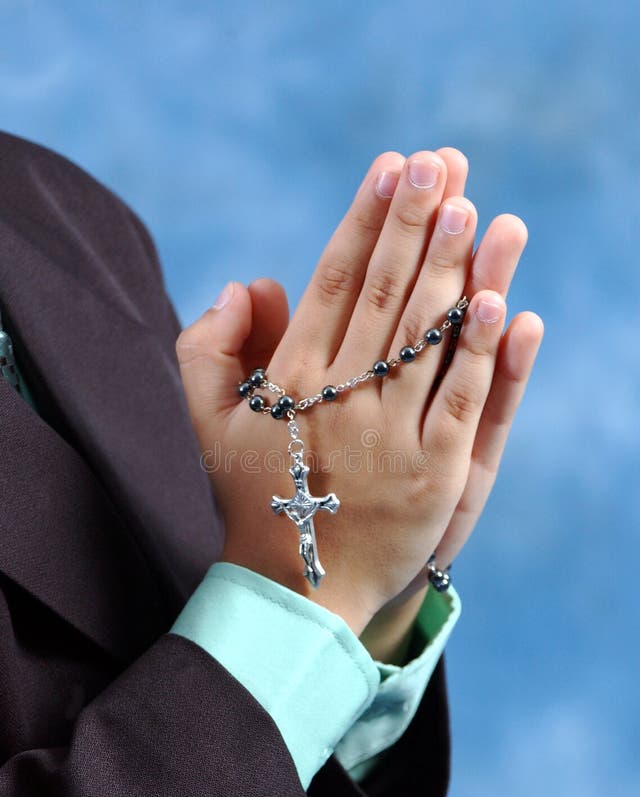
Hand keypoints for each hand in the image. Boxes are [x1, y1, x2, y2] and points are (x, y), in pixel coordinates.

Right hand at [176, 149, 542, 635]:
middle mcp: (343, 398)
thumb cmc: (252, 498)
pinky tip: (498, 301)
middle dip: (412, 223)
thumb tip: (251, 280)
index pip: (334, 283)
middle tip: (439, 162)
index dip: (363, 222)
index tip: (389, 168)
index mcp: (292, 380)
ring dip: (449, 268)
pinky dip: (479, 352)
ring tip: (469, 206)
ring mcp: (391, 437)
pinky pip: (460, 402)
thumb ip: (209, 346)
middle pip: (384, 296)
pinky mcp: (434, 475)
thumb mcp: (208, 422)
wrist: (295, 587)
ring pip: (425, 339)